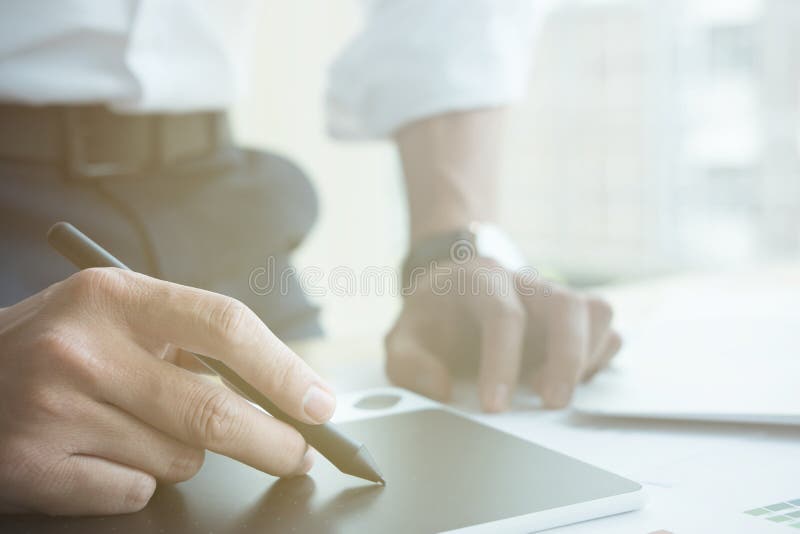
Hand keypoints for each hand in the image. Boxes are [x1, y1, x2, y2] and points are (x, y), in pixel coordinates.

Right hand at [0, 268, 335, 515]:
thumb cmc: (55, 344)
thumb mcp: (113, 314)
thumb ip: (184, 339)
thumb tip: (277, 388)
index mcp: (114, 296)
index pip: (225, 326)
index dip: (283, 370)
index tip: (319, 403)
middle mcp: (83, 349)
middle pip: (213, 409)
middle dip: (273, 442)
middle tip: (299, 454)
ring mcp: (55, 410)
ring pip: (177, 459)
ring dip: (183, 455)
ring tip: (139, 427)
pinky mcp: (33, 467)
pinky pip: (133, 492)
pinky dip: (137, 482)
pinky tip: (102, 453)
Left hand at [385, 259, 619, 411]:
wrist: (451, 288)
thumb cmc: (432, 316)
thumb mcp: (402, 337)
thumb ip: (409, 364)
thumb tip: (441, 390)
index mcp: (480, 280)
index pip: (503, 313)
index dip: (502, 362)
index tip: (494, 406)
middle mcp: (524, 283)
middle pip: (565, 304)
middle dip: (566, 357)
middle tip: (552, 403)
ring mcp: (553, 297)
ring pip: (596, 311)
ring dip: (586, 356)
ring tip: (556, 391)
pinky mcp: (573, 318)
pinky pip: (606, 331)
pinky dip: (597, 360)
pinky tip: (566, 382)